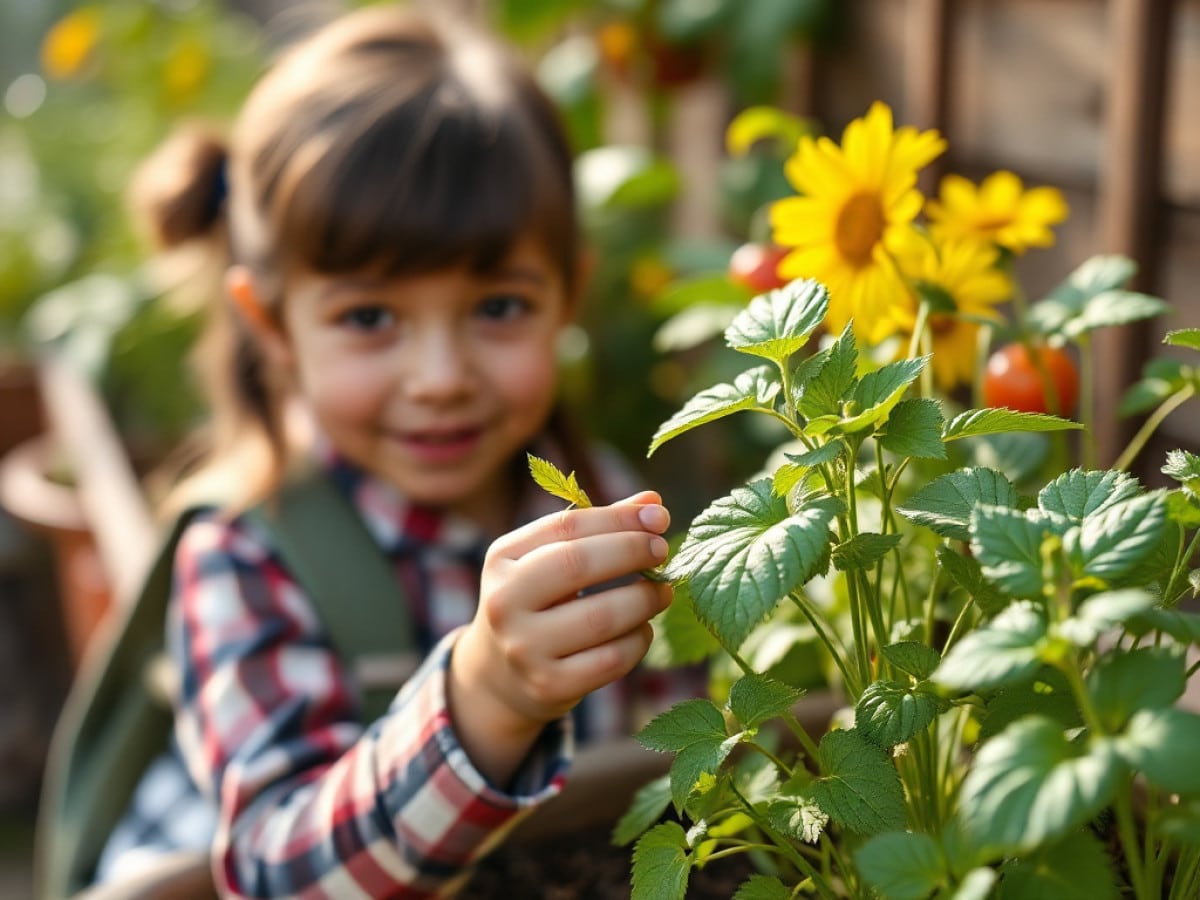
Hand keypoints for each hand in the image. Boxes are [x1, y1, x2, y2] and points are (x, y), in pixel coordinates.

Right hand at [448, 491, 671, 785]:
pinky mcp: (548, 686)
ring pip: (602, 617)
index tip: (658, 516)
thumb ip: (599, 529)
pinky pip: (611, 659)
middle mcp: (504, 602)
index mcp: (503, 559)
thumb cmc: (540, 602)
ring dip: (644, 599)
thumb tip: (653, 502)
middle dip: (631, 552)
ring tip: (661, 591)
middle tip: (663, 550)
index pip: (566, 527)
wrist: (500, 675)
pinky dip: (638, 640)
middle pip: (577, 564)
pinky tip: (643, 629)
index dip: (618, 518)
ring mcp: (524, 648)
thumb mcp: (552, 560)